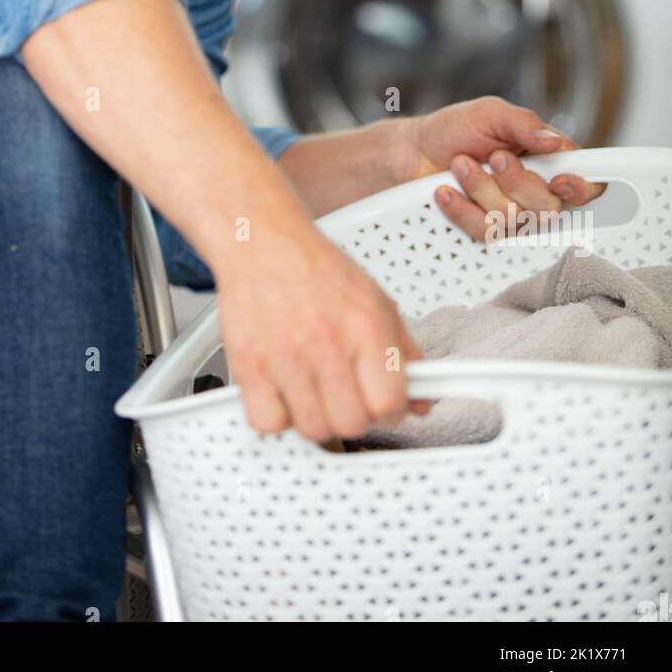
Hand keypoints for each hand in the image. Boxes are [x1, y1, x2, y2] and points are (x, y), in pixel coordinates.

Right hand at [215, 223, 430, 441]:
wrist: (261, 242)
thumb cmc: (315, 269)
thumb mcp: (375, 300)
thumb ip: (404, 352)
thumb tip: (422, 399)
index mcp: (365, 325)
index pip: (389, 402)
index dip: (391, 411)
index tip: (382, 405)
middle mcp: (326, 342)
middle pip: (352, 424)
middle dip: (353, 417)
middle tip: (346, 397)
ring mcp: (285, 356)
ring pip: (313, 429)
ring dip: (316, 418)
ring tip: (313, 391)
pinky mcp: (249, 365)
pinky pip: (269, 423)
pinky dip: (277, 417)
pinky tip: (283, 392)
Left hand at [403, 96, 606, 241]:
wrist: (412, 151)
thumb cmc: (453, 128)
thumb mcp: (490, 113)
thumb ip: (525, 124)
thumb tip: (555, 143)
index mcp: (547, 160)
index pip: (586, 183)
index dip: (582, 188)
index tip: (561, 181)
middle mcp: (534, 189)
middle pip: (548, 206)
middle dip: (516, 181)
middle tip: (494, 156)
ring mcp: (509, 212)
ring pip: (513, 218)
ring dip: (481, 187)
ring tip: (459, 163)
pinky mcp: (483, 228)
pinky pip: (483, 230)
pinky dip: (460, 207)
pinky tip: (445, 190)